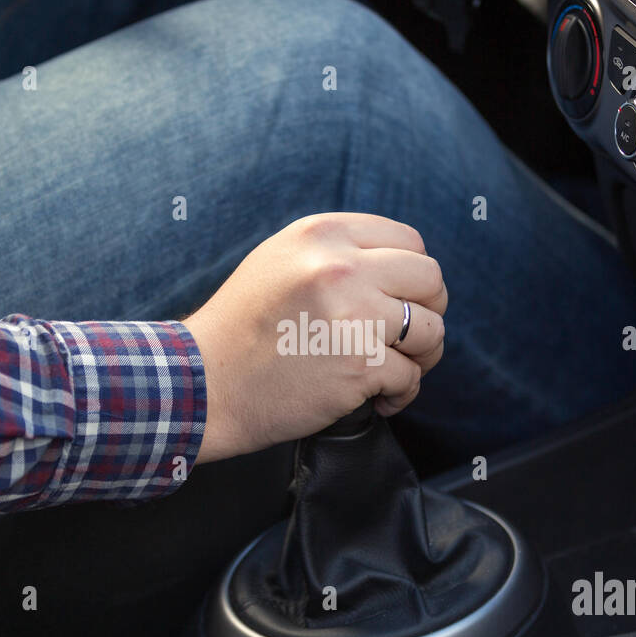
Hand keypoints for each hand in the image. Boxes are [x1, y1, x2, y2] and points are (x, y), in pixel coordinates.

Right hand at [182, 213, 447, 462]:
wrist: (204, 384)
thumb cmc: (241, 328)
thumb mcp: (280, 261)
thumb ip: (337, 253)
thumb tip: (401, 266)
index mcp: (323, 235)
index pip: (409, 242)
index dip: (413, 277)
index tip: (401, 302)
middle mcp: (341, 267)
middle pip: (431, 281)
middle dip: (429, 312)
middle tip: (405, 339)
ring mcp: (353, 315)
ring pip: (431, 330)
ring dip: (420, 357)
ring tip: (392, 371)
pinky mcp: (359, 364)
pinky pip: (411, 377)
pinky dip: (400, 394)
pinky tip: (376, 401)